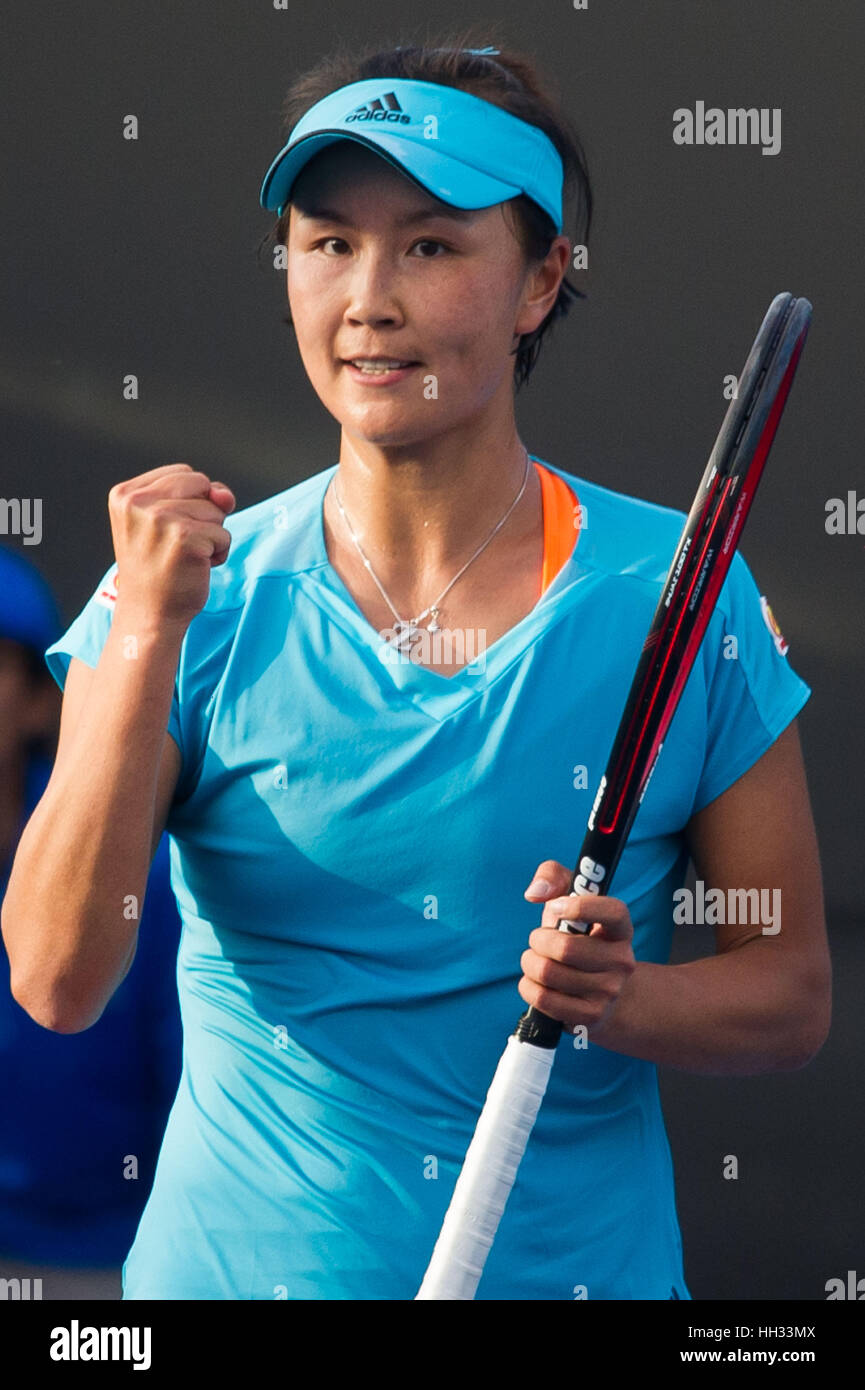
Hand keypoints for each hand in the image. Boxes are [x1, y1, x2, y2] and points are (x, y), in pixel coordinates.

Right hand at [108, 464, 236, 628]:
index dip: (190, 500)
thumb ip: (200, 495)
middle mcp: (138, 502)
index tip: (167, 530)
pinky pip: (224, 535)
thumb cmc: (159, 567)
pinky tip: (196, 567)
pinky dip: (218, 553)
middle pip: (201, 484)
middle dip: (203, 514)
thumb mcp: (168, 520)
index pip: (184, 473)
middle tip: (178, 544)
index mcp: (125, 493)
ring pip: (215, 510)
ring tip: (185, 557)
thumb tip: (225, 496)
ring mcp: (161, 518)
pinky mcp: (185, 537)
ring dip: (211, 536)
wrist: (149, 614)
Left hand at [520, 859, 635, 1037]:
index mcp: (621, 929)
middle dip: (537, 940)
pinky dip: (528, 987)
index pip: (613, 912)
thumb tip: (535, 892)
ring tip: (535, 961)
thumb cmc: (579, 938)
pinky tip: (534, 982)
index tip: (554, 907)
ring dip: (529, 963)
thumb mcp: (570, 902)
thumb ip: (552, 876)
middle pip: (565, 948)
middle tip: (537, 940)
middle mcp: (622, 961)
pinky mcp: (590, 1016)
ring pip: (548, 972)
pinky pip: (543, 999)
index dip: (580, 906)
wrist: (602, 995)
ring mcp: (609, 991)